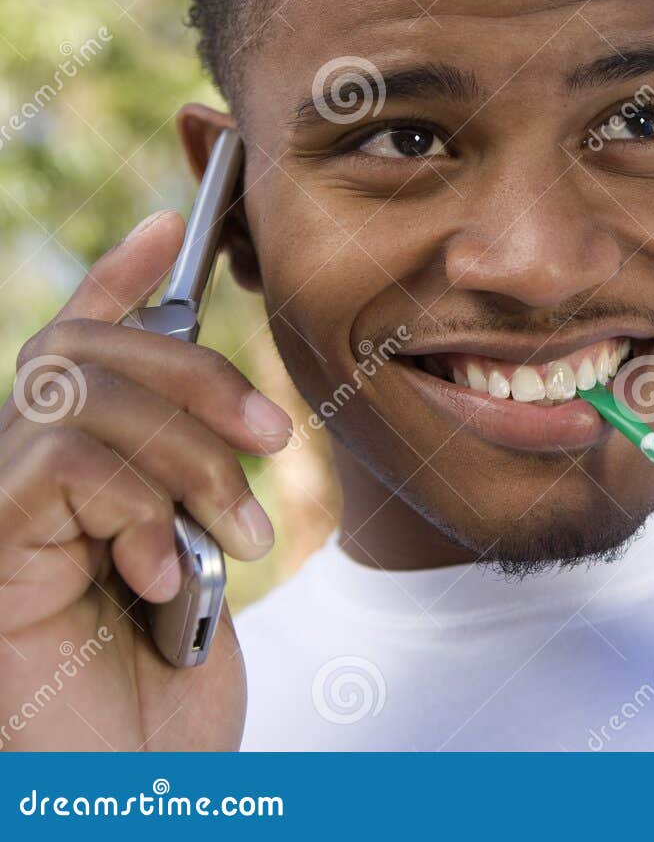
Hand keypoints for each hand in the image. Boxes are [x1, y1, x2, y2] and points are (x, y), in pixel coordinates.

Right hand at [0, 210, 290, 749]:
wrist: (129, 793)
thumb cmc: (163, 692)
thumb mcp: (202, 563)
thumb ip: (193, 478)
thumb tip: (234, 407)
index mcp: (76, 473)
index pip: (80, 342)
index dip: (119, 274)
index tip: (175, 223)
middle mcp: (17, 481)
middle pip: (84, 351)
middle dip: (196, 374)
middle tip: (274, 436)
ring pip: (80, 399)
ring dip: (188, 457)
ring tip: (242, 536)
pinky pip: (58, 469)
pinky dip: (138, 510)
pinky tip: (164, 577)